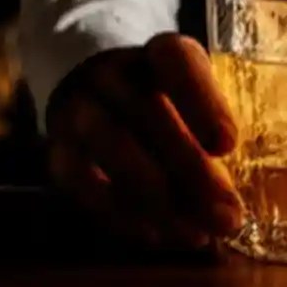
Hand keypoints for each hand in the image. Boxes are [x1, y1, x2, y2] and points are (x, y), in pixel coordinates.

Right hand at [47, 33, 242, 246]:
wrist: (96, 93)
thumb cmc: (164, 99)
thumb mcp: (195, 96)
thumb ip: (212, 128)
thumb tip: (224, 187)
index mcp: (157, 52)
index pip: (176, 59)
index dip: (202, 101)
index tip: (229, 144)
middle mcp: (111, 73)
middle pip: (147, 113)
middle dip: (192, 170)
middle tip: (227, 215)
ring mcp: (78, 109)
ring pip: (113, 146)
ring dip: (157, 197)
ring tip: (196, 234)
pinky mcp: (58, 149)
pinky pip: (81, 181)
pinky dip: (119, 212)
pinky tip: (155, 235)